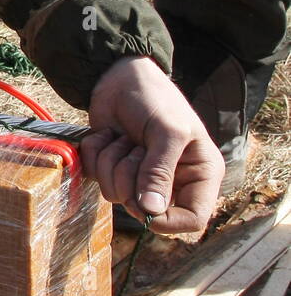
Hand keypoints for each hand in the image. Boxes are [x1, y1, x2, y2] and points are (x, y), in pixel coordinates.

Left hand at [82, 55, 224, 233]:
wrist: (120, 75)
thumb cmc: (155, 98)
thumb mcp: (167, 132)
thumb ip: (159, 171)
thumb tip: (151, 211)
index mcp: (200, 174)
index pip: (192, 219)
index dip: (168, 220)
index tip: (145, 204)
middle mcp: (171, 181)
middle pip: (144, 209)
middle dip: (131, 177)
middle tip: (136, 147)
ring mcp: (139, 176)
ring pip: (114, 193)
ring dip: (111, 161)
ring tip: (123, 137)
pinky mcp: (111, 166)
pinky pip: (95, 176)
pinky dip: (96, 153)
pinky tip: (109, 135)